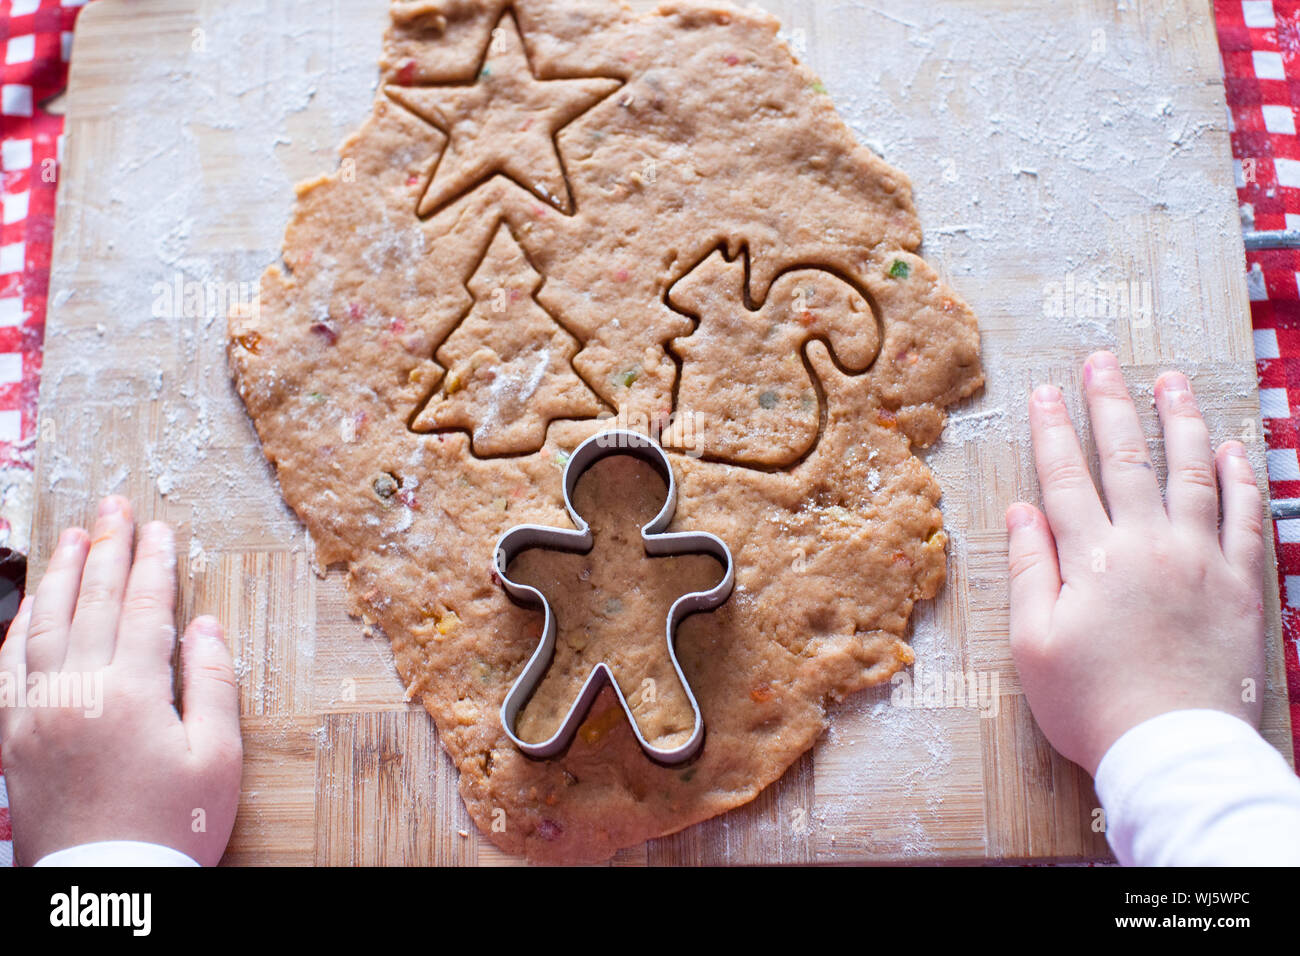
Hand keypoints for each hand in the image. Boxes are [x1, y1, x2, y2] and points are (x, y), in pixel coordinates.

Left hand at [0, 496, 241, 865]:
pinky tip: (30, 608)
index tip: (159, 527)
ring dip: (60, 576)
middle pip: (90, 604)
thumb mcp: (217, 757)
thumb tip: (204, 627)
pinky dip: (20, 629)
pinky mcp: (14, 740)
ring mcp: (36, 713)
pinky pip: (8, 669)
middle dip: (106, 549)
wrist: (108, 890)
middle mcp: (76, 692)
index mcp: (130, 693)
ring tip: (72, 537)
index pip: (142, 609)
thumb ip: (210, 684)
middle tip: (114, 505)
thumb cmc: (172, 826)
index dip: (152, 563)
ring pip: (43, 626)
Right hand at [1007, 351, 1266, 775]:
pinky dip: (1239, 476)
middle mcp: (1148, 544)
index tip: (1044, 392)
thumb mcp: (1034, 644)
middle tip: (1102, 361)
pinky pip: (1244, 516)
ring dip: (1178, 420)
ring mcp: (1200, 559)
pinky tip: (1230, 446)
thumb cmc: (1092, 704)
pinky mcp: (1241, 583)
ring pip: (1190, 472)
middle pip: (1126, 459)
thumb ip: (1031, 571)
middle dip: (1110, 405)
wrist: (1173, 749)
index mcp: (1092, 558)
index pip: (1066, 477)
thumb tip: (1021, 512)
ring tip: (1170, 380)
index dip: (1052, 431)